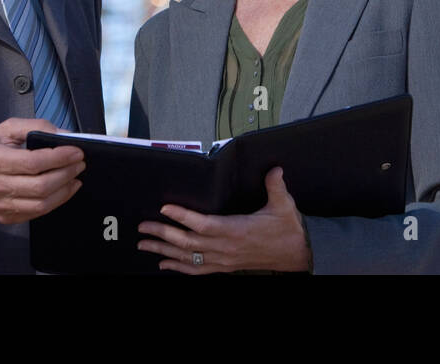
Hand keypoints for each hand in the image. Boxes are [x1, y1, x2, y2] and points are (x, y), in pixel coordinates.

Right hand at [0, 117, 83, 224]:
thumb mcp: (6, 129)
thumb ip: (36, 127)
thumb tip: (63, 135)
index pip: (33, 162)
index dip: (59, 157)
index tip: (76, 151)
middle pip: (41, 186)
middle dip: (67, 173)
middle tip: (80, 162)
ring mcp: (1, 204)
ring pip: (42, 203)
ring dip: (65, 189)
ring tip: (75, 175)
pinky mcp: (7, 216)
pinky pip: (38, 212)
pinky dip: (57, 201)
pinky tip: (65, 188)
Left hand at [137, 167, 311, 273]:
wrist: (296, 255)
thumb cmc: (288, 230)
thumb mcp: (284, 206)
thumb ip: (276, 186)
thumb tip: (275, 169)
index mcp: (236, 231)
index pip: (203, 224)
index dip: (182, 217)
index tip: (164, 207)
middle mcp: (226, 248)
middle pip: (187, 242)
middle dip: (162, 233)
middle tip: (142, 226)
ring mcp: (223, 260)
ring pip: (187, 257)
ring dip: (163, 250)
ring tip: (144, 244)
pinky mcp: (225, 267)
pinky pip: (197, 270)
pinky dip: (178, 267)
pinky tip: (164, 264)